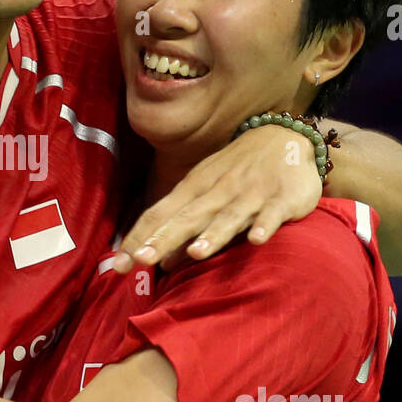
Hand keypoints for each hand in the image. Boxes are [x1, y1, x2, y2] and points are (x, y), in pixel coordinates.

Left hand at [113, 123, 320, 272]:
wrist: (283, 136)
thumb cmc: (236, 170)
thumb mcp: (205, 192)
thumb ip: (182, 225)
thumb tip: (160, 260)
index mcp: (194, 189)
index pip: (160, 215)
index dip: (139, 239)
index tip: (119, 265)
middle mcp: (217, 192)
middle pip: (186, 218)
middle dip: (163, 239)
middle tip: (141, 260)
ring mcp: (250, 195)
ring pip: (228, 217)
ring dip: (213, 235)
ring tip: (195, 254)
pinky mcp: (280, 199)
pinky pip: (271, 215)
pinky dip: (264, 226)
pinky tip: (256, 240)